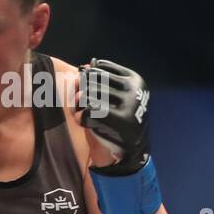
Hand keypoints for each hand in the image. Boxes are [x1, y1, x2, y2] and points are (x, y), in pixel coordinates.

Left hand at [78, 58, 149, 174]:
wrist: (130, 147)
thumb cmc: (116, 118)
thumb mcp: (110, 96)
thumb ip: (98, 80)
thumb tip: (84, 66)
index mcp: (134, 79)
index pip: (100, 68)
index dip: (88, 79)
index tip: (89, 92)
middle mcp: (133, 88)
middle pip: (92, 81)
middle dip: (82, 92)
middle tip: (82, 104)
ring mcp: (129, 103)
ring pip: (89, 95)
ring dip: (79, 105)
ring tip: (84, 113)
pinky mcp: (121, 120)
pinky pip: (88, 111)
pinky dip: (81, 117)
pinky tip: (84, 121)